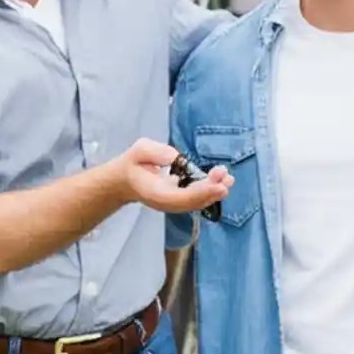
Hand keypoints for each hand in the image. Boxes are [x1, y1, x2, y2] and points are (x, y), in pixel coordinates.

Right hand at [115, 138, 232, 213]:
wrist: (125, 180)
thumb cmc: (133, 164)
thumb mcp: (139, 151)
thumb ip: (155, 152)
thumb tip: (174, 157)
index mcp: (155, 193)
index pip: (180, 197)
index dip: (200, 193)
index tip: (217, 185)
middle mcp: (167, 202)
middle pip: (192, 202)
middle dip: (211, 190)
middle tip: (225, 176)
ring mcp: (174, 203)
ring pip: (198, 202)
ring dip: (215, 191)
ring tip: (228, 178)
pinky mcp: (180, 199)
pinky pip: (198, 198)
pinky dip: (211, 190)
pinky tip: (223, 179)